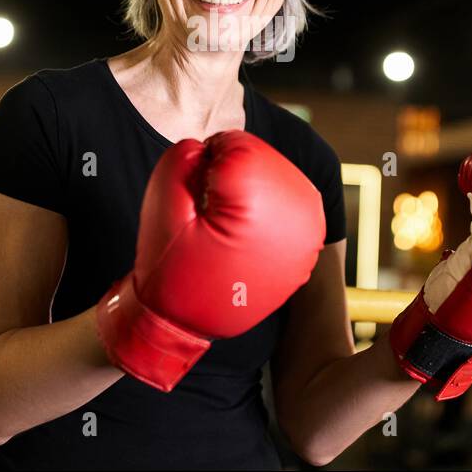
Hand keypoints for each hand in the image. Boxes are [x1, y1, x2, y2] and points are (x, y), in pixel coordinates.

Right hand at [96, 130, 325, 391]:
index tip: (193, 190)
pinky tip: (241, 234)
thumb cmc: (169, 267)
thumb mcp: (163, 207)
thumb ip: (181, 160)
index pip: (237, 146)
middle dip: (230, 175)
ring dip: (248, 190)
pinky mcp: (306, 252)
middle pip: (262, 161)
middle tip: (206, 211)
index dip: (205, 160)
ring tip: (223, 225)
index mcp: (263, 205)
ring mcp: (309, 239)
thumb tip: (208, 145)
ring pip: (275, 181)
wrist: (183, 326)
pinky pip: (283, 208)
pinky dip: (261, 211)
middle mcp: (300, 219)